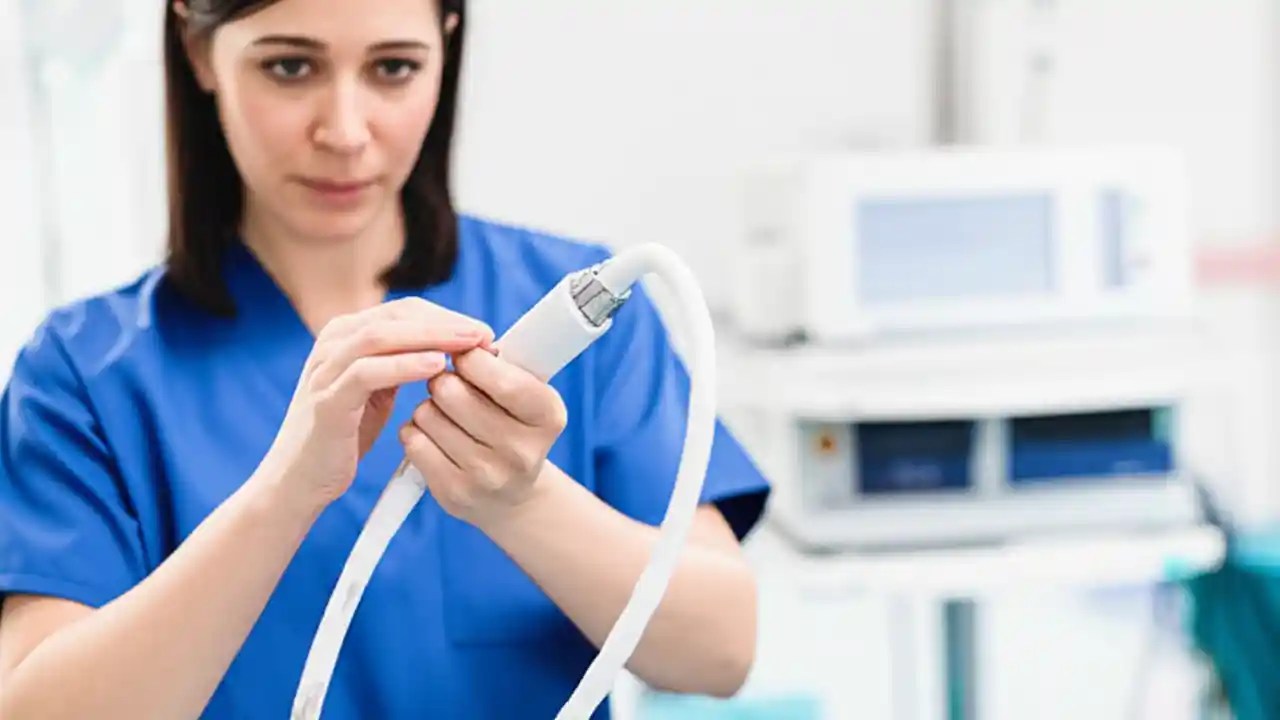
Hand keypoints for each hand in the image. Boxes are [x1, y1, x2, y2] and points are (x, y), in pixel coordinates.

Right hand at [259, 298, 493, 508]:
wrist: (299, 480)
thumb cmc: (344, 434)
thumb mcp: (377, 390)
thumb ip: (403, 363)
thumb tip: (456, 348)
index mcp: (347, 335)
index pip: (406, 310)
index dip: (448, 317)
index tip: (484, 332)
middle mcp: (333, 343)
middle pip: (397, 315)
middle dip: (446, 322)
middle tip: (485, 334)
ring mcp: (325, 369)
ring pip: (382, 336)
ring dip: (431, 337)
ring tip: (469, 344)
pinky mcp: (326, 400)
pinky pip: (367, 373)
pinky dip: (404, 365)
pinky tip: (436, 367)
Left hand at [399, 346, 567, 526]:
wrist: (512, 495)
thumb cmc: (514, 425)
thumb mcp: (528, 394)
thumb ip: (503, 365)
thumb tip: (463, 338)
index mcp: (548, 416)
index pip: (503, 379)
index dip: (471, 358)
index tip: (464, 355)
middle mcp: (521, 451)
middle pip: (452, 393)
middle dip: (443, 379)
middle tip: (449, 384)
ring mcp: (487, 476)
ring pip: (426, 414)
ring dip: (427, 406)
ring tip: (444, 413)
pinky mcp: (454, 493)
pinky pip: (413, 441)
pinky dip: (414, 430)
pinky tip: (432, 435)